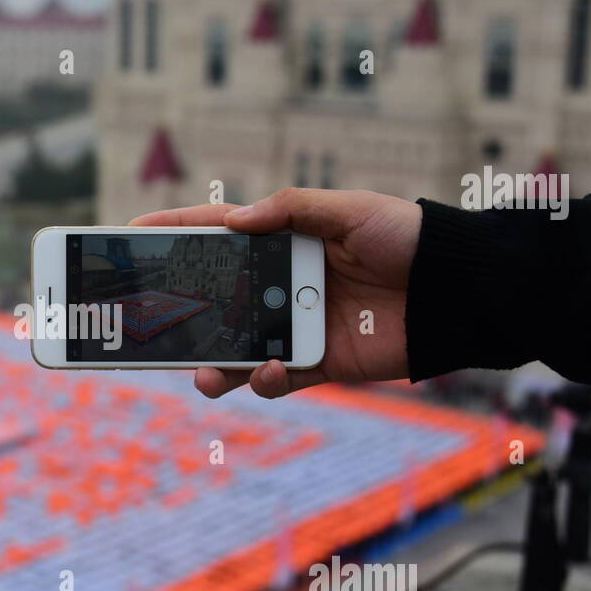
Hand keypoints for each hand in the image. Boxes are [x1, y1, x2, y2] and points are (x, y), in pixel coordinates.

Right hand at [129, 187, 421, 399]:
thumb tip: (234, 221)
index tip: (134, 235)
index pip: (218, 234)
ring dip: (213, 364)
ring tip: (204, 373)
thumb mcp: (348, 210)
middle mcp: (281, 286)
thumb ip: (289, 211)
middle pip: (215, 300)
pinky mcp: (320, 364)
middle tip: (149, 322)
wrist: (456, 292)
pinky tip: (272, 371)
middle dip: (179, 313)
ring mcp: (296, 327)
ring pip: (237, 350)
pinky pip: (280, 379)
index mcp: (284, 242)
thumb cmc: (407, 238)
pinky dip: (268, 380)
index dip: (175, 234)